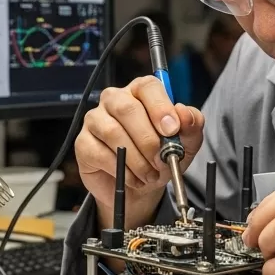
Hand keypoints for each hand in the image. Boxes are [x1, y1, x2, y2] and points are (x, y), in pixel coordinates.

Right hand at [75, 76, 204, 227]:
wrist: (139, 187)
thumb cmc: (159, 157)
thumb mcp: (185, 143)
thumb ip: (191, 125)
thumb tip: (184, 113)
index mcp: (141, 92)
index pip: (148, 87)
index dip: (160, 107)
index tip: (172, 130)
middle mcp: (115, 100)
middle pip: (128, 109)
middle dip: (149, 139)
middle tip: (161, 160)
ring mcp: (95, 120)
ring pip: (113, 132)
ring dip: (137, 159)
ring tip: (150, 175)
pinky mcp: (83, 143)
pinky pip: (100, 153)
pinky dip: (122, 171)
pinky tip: (134, 179)